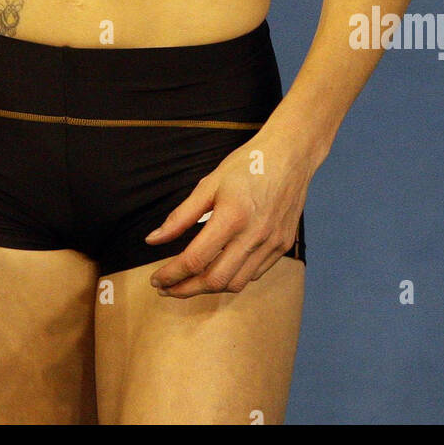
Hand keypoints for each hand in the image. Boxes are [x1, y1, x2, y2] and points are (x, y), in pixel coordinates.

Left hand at [144, 122, 316, 297]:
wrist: (290, 155)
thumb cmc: (247, 165)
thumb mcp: (209, 184)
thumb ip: (180, 216)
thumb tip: (153, 240)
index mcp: (232, 217)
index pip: (195, 259)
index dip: (171, 274)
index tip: (157, 279)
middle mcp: (254, 235)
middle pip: (215, 281)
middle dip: (185, 290)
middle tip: (166, 288)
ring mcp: (272, 244)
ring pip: (236, 283)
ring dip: (208, 288)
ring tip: (189, 282)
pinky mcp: (283, 247)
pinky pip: (254, 274)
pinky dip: (233, 278)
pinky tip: (219, 269)